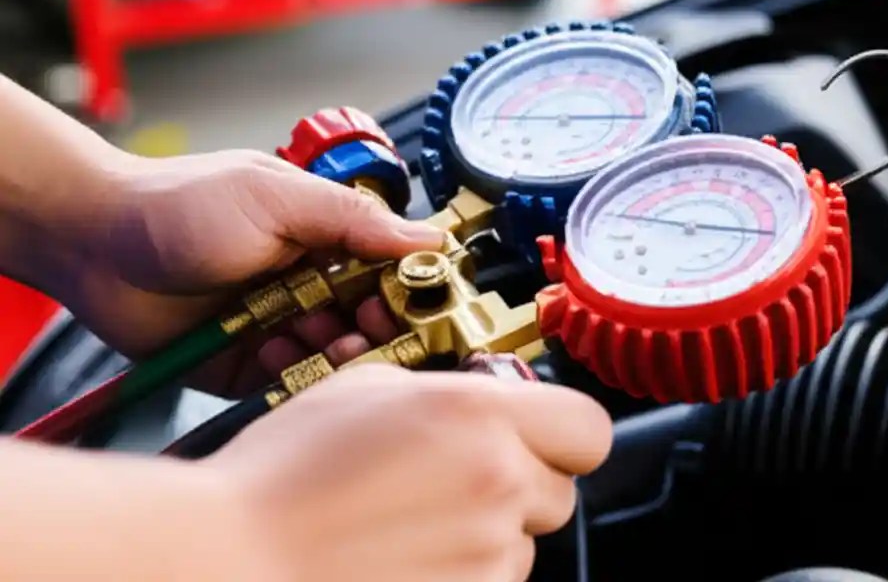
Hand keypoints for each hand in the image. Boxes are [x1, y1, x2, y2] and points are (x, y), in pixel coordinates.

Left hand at [56, 149, 441, 395]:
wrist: (92, 241)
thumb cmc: (176, 203)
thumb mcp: (275, 196)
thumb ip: (353, 219)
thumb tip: (428, 237)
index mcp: (326, 236)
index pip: (393, 270)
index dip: (410, 291)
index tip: (416, 304)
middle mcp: (310, 282)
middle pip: (373, 321)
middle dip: (379, 330)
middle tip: (367, 331)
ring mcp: (280, 324)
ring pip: (336, 357)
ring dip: (339, 355)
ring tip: (327, 346)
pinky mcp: (246, 365)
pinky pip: (289, 384)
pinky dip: (294, 376)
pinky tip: (279, 355)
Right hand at [206, 365, 611, 581]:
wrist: (233, 559)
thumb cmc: (282, 477)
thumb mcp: (366, 389)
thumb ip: (446, 391)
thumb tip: (484, 398)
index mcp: (480, 417)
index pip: (589, 427)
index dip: (565, 432)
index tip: (540, 434)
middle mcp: (497, 484)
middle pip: (559, 491)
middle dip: (521, 485)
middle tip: (460, 481)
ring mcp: (486, 557)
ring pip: (523, 546)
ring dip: (487, 536)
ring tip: (413, 527)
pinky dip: (460, 574)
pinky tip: (404, 559)